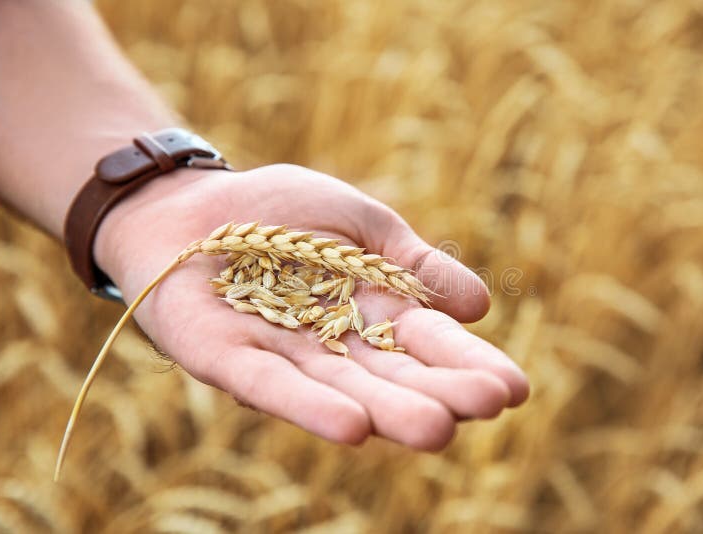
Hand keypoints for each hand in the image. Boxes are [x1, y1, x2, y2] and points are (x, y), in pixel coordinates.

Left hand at [94, 164, 528, 449]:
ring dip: (385, 410)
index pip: (428, 343)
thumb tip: (481, 307)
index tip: (514, 387)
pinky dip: (309, 405)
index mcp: (371, 312)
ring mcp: (281, 355)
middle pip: (390, 374)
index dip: (468, 364)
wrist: (188, 205)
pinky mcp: (226, 356)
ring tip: (434, 430)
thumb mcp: (362, 223)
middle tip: (486, 406)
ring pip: (340, 388)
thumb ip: (414, 264)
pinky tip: (352, 429)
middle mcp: (333, 346)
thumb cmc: (280, 211)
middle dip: (437, 392)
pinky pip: (270, 383)